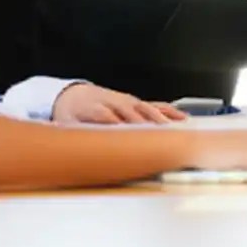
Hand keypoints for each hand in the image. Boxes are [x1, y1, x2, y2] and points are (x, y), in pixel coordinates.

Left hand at [52, 83, 186, 124]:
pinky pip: (155, 106)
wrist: (72, 95)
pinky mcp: (136, 103)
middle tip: (153, 136)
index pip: (106, 116)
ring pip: (146, 108)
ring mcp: (127, 101)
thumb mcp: (65, 125)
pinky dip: (169, 112)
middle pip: (131, 112)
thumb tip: (80, 152)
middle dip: (142, 123)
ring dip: (158, 119)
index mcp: (93, 108)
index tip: (124, 135)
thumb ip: (75, 136)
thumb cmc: (71, 114)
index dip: (116, 124)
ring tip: (170, 131)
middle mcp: (113, 102)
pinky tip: (181, 118)